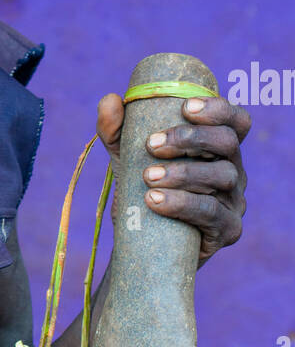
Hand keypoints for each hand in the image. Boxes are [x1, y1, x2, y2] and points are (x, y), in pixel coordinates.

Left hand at [96, 92, 249, 266]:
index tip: (185, 106)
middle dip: (191, 138)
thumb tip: (110, 100)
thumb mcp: (125, 158)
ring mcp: (234, 202)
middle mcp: (233, 171)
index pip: (235, 121)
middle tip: (152, 145)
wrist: (140, 247)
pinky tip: (154, 200)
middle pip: (228, 142)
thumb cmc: (140, 192)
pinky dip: (182, 204)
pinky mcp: (227, 230)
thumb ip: (116, 130)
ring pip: (221, 176)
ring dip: (183, 173)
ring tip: (148, 176)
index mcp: (218, 149)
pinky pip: (212, 214)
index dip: (218, 109)